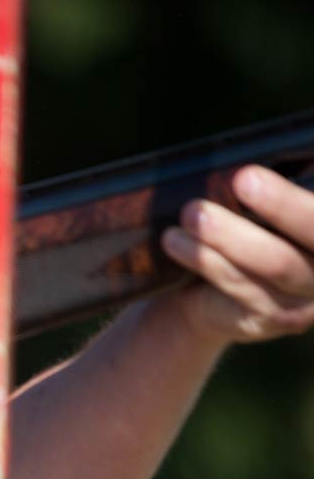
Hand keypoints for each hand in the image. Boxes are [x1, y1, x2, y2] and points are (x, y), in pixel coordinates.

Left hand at [161, 164, 313, 343]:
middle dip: (284, 205)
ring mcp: (310, 296)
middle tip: (244, 179)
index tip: (262, 173)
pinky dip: (208, 260)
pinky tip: (177, 242)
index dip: (302, 200)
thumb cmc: (242, 233)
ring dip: (231, 235)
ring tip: (192, 213)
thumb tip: (245, 160)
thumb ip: (269, 189)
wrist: (205, 295)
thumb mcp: (260, 208)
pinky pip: (243, 286)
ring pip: (277, 264)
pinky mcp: (277, 318)